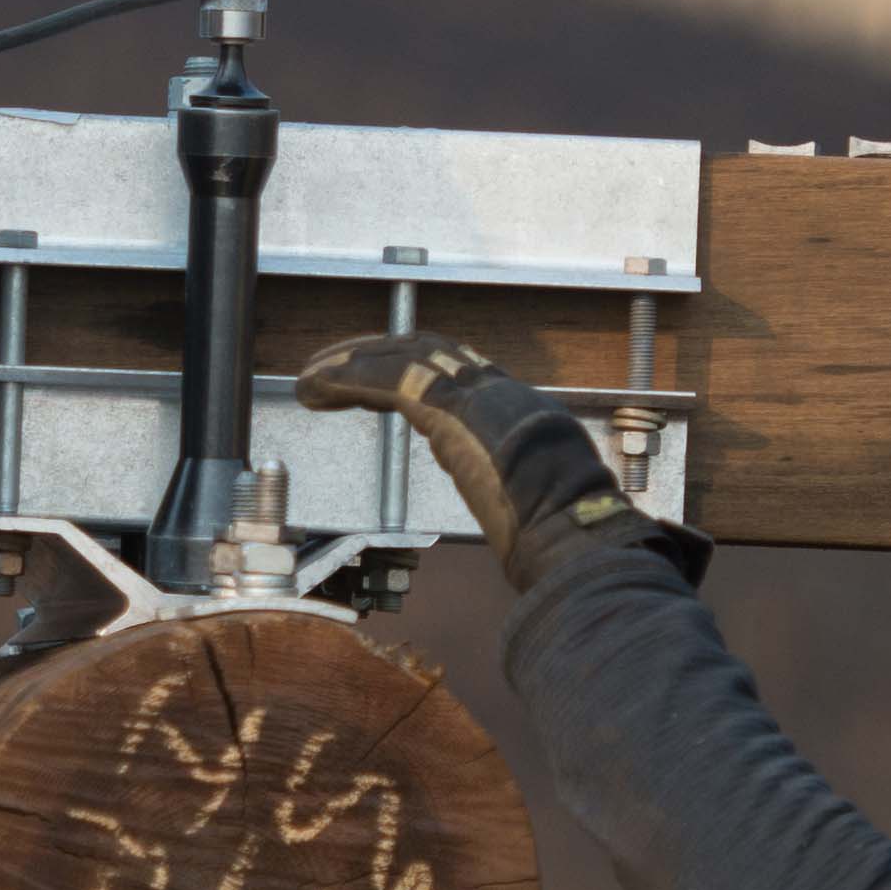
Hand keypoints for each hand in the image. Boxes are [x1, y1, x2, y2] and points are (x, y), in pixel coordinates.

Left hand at [294, 329, 669, 587]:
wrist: (577, 529)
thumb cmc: (565, 537)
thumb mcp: (535, 507)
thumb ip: (511, 498)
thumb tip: (500, 515)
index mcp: (522, 412)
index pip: (462, 375)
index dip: (418, 371)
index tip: (382, 381)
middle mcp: (500, 392)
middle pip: (430, 353)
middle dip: (378, 354)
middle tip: (334, 365)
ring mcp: (478, 395)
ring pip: (406, 356)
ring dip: (354, 362)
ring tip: (314, 376)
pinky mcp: (451, 407)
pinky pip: (388, 378)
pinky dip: (347, 378)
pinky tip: (315, 386)